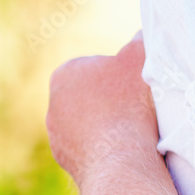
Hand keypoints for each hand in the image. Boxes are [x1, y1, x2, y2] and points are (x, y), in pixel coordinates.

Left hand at [47, 35, 157, 186]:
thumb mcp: (141, 57)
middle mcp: (54, 104)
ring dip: (109, 125)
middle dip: (112, 100)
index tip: (138, 85)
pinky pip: (91, 148)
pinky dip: (106, 148)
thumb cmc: (129, 103)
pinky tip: (125, 150)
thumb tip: (141, 34)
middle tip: (139, 107)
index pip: (98, 68)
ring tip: (135, 130)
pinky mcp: (67, 160)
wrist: (119, 159)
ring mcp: (58, 135)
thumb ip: (139, 40)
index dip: (122, 74)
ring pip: (91, 124)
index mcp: (65, 74)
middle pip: (93, 96)